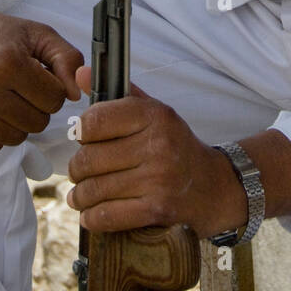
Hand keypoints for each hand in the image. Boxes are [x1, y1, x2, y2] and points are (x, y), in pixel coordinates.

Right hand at [0, 0, 82, 152]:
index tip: (40, 74)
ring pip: (16, 138)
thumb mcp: (39, 34)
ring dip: (20, 121)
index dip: (53, 87)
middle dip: (38, 105)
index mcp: (7, 62)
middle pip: (37, 123)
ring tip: (9, 96)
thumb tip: (76, 95)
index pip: (55, 99)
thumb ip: (68, 59)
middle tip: (24, 86)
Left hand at [67, 67, 246, 238]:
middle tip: (81, 171)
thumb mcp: (154, 112)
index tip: (84, 138)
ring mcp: (158, 179)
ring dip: (80, 195)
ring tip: (82, 194)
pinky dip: (92, 217)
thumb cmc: (176, 146)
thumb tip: (80, 73)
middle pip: (89, 159)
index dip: (82, 132)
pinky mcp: (157, 209)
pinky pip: (106, 216)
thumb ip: (118, 93)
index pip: (95, 121)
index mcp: (155, 115)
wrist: (213, 186)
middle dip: (77, 168)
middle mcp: (158, 145)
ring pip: (93, 190)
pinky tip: (91, 213)